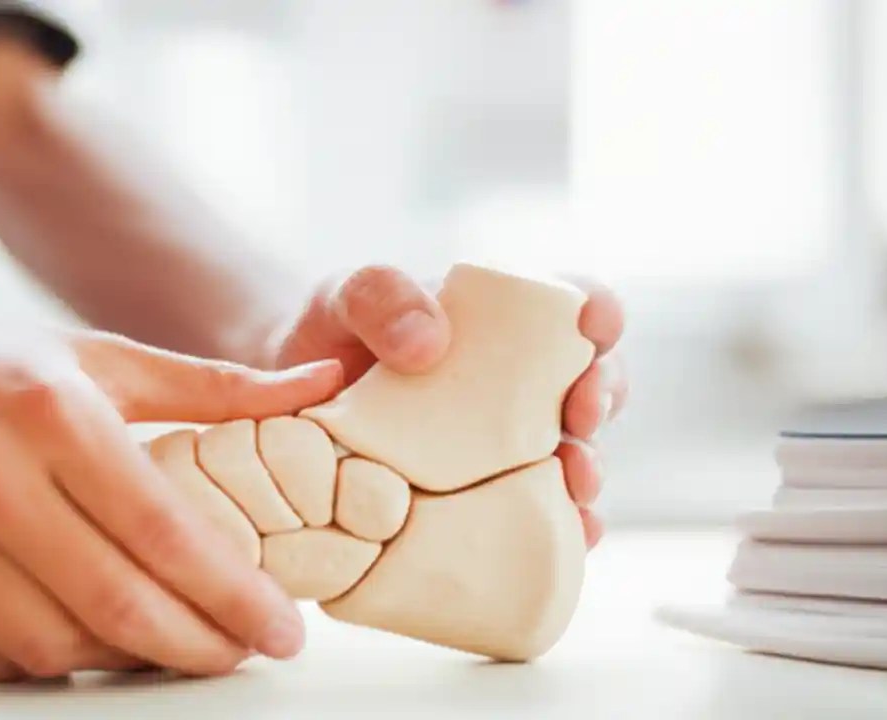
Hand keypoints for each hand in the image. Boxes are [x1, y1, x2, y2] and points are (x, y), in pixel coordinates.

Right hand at [0, 256, 342, 681]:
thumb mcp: (91, 351)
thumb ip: (208, 385)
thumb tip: (318, 386)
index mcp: (55, 413)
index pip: (167, 531)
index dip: (236, 596)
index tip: (282, 631)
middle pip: (120, 605)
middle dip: (199, 648)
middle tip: (241, 655)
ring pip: (53, 646)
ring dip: (124, 664)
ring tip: (169, 647)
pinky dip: (43, 666)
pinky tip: (83, 645)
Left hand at [264, 266, 626, 548]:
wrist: (285, 402)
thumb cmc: (330, 333)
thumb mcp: (347, 297)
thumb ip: (381, 297)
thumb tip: (430, 343)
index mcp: (503, 322)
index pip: (575, 306)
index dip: (599, 314)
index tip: (592, 328)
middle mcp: (520, 384)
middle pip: (592, 386)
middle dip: (602, 397)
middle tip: (581, 414)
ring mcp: (507, 446)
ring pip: (576, 456)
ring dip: (588, 470)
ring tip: (573, 483)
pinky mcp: (484, 498)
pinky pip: (539, 517)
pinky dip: (560, 528)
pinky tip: (565, 536)